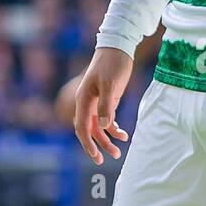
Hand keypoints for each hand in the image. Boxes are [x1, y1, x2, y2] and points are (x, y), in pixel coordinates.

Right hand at [72, 48, 131, 162]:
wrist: (117, 47)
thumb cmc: (112, 64)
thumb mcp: (110, 84)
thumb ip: (107, 105)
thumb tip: (105, 126)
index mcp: (83, 100)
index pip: (82, 127)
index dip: (87, 144)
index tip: (95, 156)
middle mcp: (87, 103)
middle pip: (89, 130)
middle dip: (98, 146)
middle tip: (109, 158)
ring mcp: (96, 102)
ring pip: (99, 127)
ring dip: (108, 139)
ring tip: (119, 152)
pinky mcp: (107, 100)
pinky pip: (107, 119)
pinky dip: (114, 128)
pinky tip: (123, 135)